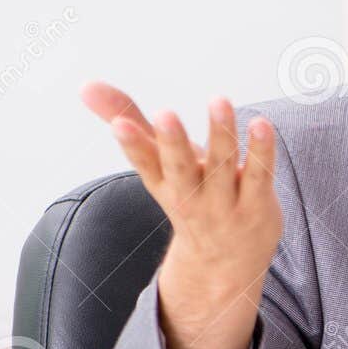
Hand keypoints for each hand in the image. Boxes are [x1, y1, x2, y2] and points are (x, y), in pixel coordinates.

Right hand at [81, 83, 280, 348]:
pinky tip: (261, 125)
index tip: (119, 125)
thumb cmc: (189, 194)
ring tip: (218, 101)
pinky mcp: (257, 204)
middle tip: (164, 115)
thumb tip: (86, 86)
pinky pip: (258, 175)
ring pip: (222, 166)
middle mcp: (190, 195)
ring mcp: (224, 203)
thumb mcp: (158, 162)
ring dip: (221, 134)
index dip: (131, 144)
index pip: (144, 163)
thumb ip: (128, 119)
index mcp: (162, 183)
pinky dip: (261, 150)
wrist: (225, 262)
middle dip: (172, 142)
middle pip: (179, 168)